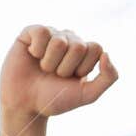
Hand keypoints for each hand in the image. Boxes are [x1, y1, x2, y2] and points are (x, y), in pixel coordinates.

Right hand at [0, 26, 116, 119]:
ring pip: (59, 41)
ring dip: (51, 62)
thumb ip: (108, 77)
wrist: (26, 104)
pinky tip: (33, 56)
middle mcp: (69, 40)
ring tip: (44, 68)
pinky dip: (37, 50)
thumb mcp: (88, 94)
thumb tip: (106, 54)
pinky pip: (41, 32)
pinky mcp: (31, 32)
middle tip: (56, 75)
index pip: (96, 48)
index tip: (74, 77)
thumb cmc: (57, 98)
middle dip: (67, 67)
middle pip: (79, 45)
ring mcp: (51, 35)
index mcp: (85, 53)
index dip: (84, 67)